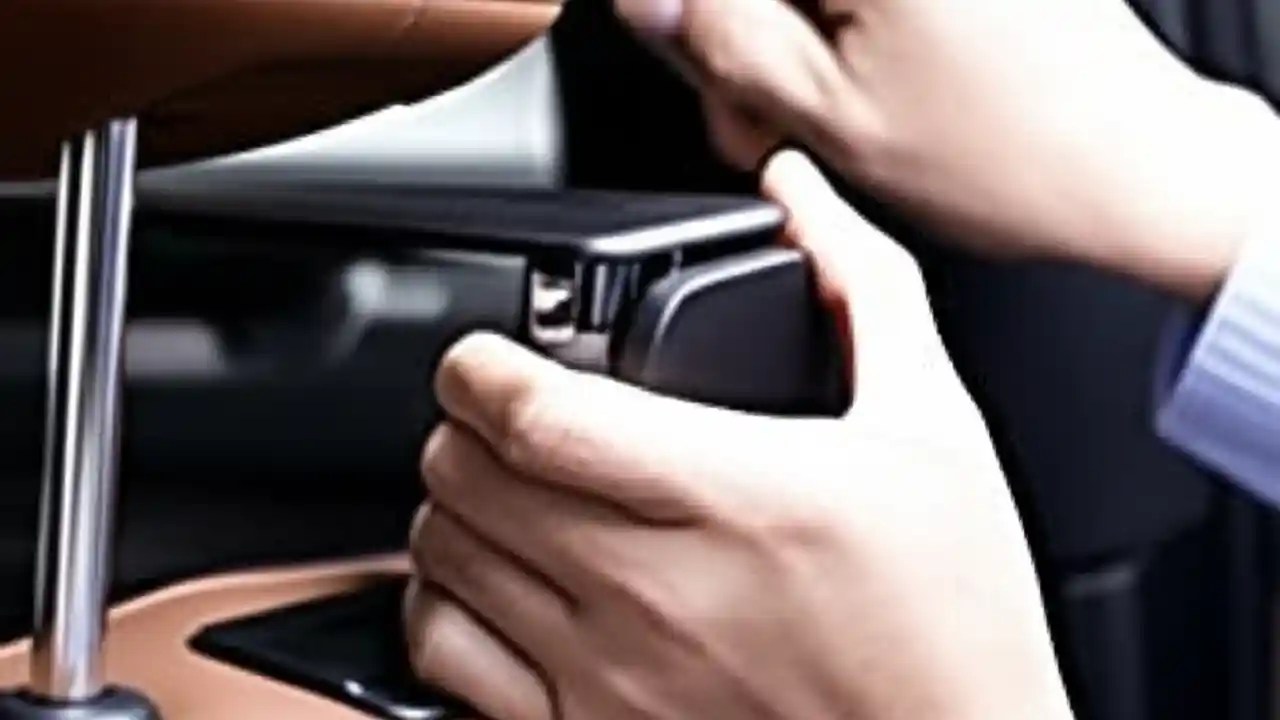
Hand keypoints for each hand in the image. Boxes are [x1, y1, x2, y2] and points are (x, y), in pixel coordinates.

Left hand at [403, 150, 1072, 719]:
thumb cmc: (952, 622)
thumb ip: (863, 289)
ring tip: (502, 491)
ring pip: (444, 563)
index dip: (477, 365)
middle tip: (502, 415)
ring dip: (453, 509)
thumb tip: (802, 191)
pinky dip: (445, 608)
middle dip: (464, 426)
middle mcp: (656, 593)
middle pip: (468, 477)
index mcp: (737, 497)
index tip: (484, 353)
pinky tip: (495, 588)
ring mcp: (611, 676)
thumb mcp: (935, 431)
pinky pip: (448, 662)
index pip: (537, 413)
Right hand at [614, 0, 1279, 301]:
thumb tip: (646, 3)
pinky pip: (852, 2)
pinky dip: (837, 32)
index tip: (686, 63)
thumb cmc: (1006, 155)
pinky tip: (859, 85)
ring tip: (818, 113)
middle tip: (753, 114)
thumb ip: (720, 41)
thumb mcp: (824, 112)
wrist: (1129, 169)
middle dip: (737, 36)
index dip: (682, 23)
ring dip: (785, 41)